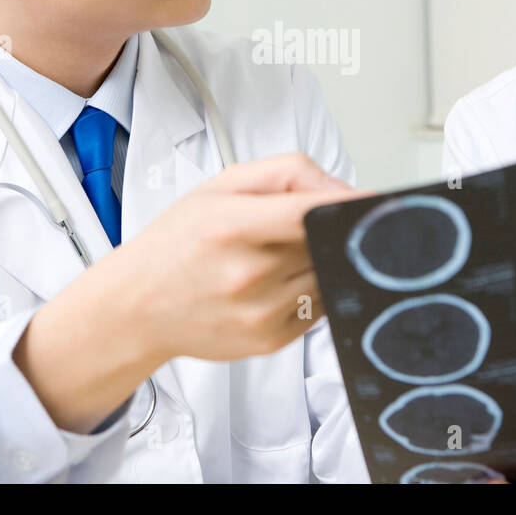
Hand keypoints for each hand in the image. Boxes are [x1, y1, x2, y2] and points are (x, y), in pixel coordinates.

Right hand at [127, 152, 359, 362]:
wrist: (137, 306)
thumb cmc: (177, 243)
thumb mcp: (219, 187)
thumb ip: (285, 173)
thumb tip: (340, 189)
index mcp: (230, 226)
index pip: (309, 213)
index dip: (349, 206)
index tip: (378, 202)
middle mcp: (247, 273)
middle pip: (325, 243)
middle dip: (330, 230)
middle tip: (314, 224)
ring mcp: (261, 312)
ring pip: (328, 274)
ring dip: (321, 261)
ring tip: (282, 254)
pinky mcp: (270, 340)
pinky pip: (318, 307)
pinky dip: (311, 290)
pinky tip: (277, 282)